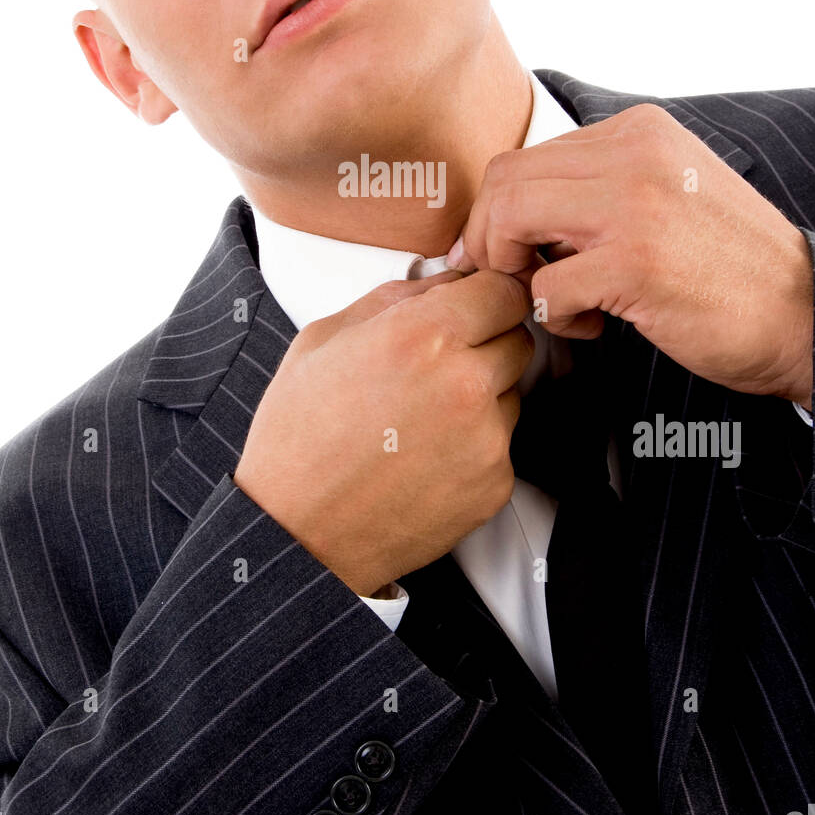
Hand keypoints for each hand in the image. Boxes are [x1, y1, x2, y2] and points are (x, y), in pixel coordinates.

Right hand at [233, 269, 534, 595]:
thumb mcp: (323, 339)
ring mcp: (486, 438)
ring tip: (421, 416)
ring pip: (512, 391)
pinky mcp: (495, 484)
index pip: (504, 290)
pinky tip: (425, 455)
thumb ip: (395, 298)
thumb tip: (445, 281)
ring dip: (482, 393)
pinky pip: (502, 443)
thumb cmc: (298, 437)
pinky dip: (474, 444)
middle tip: (437, 363)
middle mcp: (465, 383)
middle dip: (487, 340)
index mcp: (423, 335)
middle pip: (518, 338)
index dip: (485, 295)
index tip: (471, 305)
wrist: (297, 534)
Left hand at [448, 103, 813, 406]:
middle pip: (504, 181)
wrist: (804, 312)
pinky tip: (593, 324)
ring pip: (510, 218)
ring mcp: (634, 205)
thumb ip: (598, 189)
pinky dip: (552, 316)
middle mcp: (634, 154)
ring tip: (550, 298)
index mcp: (638, 132)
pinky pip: (543, 286)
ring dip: (512, 270)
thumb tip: (515, 212)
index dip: (498, 212)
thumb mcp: (665, 194)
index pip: (526, 157)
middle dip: (489, 238)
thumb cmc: (731, 266)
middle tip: (511, 278)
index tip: (501, 250)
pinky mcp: (635, 263)